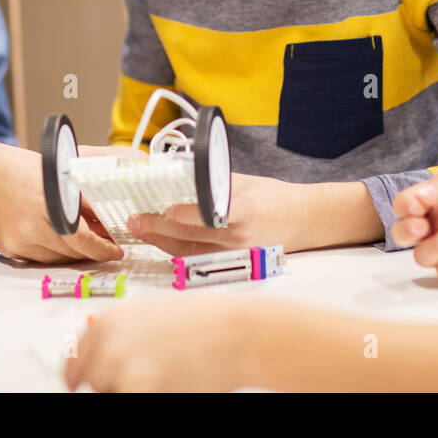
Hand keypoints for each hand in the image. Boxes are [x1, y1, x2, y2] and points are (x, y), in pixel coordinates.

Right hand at [0, 145, 123, 263]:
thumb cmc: (20, 169)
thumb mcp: (59, 176)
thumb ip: (84, 200)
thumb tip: (108, 219)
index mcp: (47, 207)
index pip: (82, 240)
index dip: (103, 249)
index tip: (118, 251)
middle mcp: (31, 229)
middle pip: (72, 253)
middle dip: (93, 251)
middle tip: (108, 245)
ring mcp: (18, 242)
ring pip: (57, 259)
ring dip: (74, 253)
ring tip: (86, 241)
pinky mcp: (9, 248)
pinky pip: (39, 258)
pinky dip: (54, 252)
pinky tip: (60, 239)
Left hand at [65, 298, 258, 391]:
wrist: (235, 333)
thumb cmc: (204, 322)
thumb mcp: (150, 316)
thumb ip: (121, 334)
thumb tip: (102, 354)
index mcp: (107, 321)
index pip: (73, 360)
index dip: (81, 376)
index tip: (82, 385)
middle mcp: (106, 343)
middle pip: (91, 381)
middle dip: (111, 383)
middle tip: (141, 379)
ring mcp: (118, 368)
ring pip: (110, 392)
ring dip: (129, 389)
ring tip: (163, 376)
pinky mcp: (135, 389)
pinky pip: (128, 396)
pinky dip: (148, 392)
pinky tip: (169, 384)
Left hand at [127, 172, 306, 254]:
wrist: (304, 221)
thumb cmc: (273, 196)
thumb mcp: (245, 181)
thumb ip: (213, 181)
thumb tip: (177, 174)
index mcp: (244, 209)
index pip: (208, 213)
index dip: (181, 213)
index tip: (160, 208)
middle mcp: (239, 236)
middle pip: (190, 235)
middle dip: (158, 228)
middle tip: (134, 220)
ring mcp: (236, 254)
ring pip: (189, 251)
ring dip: (161, 241)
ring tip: (140, 230)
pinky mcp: (234, 263)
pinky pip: (198, 258)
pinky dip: (177, 249)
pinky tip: (161, 241)